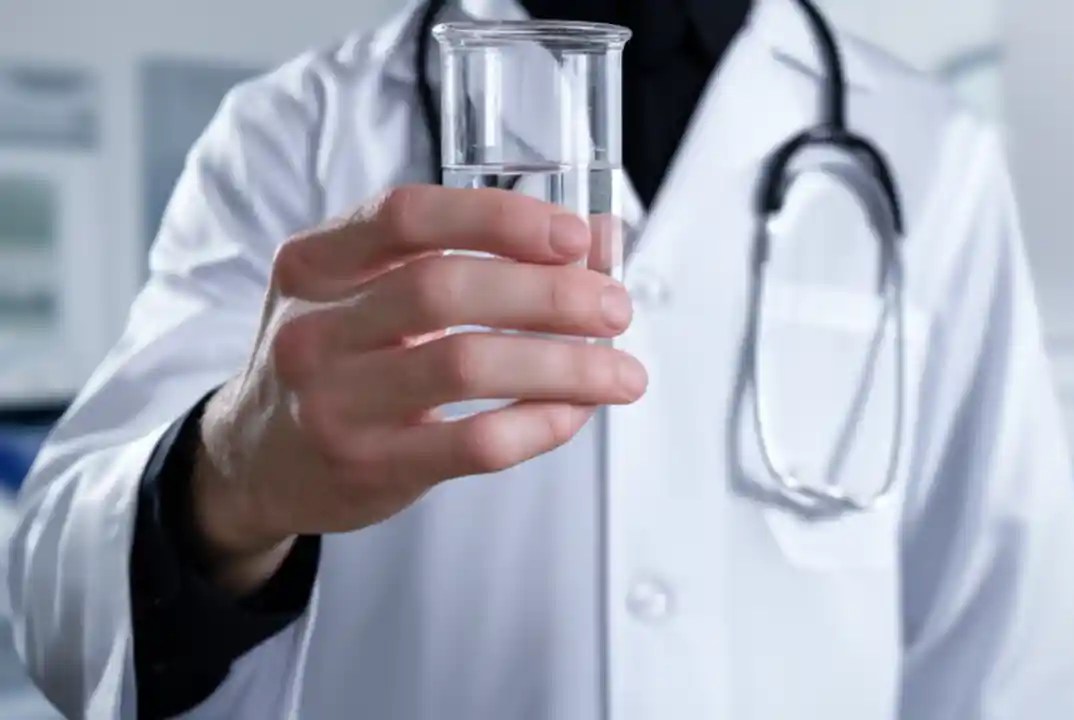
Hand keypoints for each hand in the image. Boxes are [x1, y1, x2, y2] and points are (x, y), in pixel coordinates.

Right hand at [192, 186, 645, 593]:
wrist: (254, 460)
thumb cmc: (335, 359)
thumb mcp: (366, 291)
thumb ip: (467, 256)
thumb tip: (595, 236)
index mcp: (313, 264)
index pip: (406, 216)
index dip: (498, 216)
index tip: (572, 234)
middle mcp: (314, 328)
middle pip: (444, 288)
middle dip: (549, 294)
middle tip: (615, 307)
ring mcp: (333, 402)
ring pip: (466, 365)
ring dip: (564, 365)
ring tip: (622, 372)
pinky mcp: (367, 467)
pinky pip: (472, 443)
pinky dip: (538, 424)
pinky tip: (574, 413)